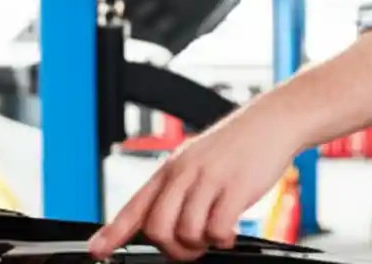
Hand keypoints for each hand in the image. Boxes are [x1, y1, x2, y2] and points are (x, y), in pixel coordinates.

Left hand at [88, 109, 300, 260]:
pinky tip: (231, 231)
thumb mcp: (198, 160)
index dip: (112, 232)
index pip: (134, 206)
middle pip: (157, 227)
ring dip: (201, 245)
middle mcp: (185, 172)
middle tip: (191, 247)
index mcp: (171, 167)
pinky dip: (222, 239)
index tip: (97, 250)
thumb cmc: (237, 145)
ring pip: (186, 232)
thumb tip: (162, 224)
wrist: (274, 120)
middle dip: (173, 248)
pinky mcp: (235, 187)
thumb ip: (179, 189)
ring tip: (216, 234)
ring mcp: (209, 178)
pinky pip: (216, 230)